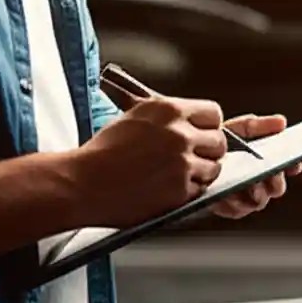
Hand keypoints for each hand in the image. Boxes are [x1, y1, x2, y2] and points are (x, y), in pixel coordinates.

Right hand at [70, 96, 226, 227]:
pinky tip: (169, 189)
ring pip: (215, 168)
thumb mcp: (134, 119)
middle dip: (209, 151)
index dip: (209, 126)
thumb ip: (165, 119)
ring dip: (202, 174)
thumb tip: (187, 124)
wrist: (82, 183)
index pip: (212, 113)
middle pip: (219, 141)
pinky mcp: (179, 190)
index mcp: (167, 110)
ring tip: (178, 176)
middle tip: (194, 159)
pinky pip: (201, 190)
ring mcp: (182, 162)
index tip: (204, 134)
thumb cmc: (100, 154)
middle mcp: (179, 133)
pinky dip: (190, 192)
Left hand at [210, 114, 301, 219]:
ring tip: (250, 183)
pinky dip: (235, 203)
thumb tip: (282, 122)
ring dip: (257, 192)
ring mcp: (247, 198)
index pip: (291, 165)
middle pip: (278, 187)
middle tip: (271, 173)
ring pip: (261, 201)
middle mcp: (262, 183)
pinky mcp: (230, 208)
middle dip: (275, 181)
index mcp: (268, 163)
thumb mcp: (237, 130)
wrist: (189, 157)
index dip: (296, 163)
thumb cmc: (218, 144)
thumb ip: (258, 126)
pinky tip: (229, 193)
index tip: (294, 160)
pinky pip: (238, 210)